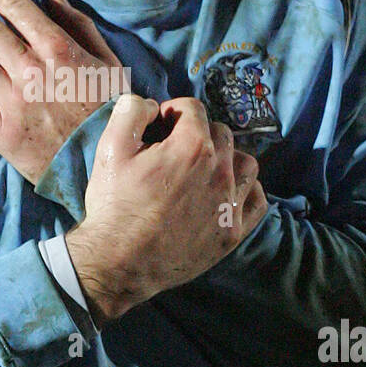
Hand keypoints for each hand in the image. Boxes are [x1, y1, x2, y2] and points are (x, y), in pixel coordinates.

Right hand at [65, 93, 267, 323]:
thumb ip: (131, 111)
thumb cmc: (114, 205)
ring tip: (204, 169)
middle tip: (175, 149)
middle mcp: (220, 171)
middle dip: (199, 133)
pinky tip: (225, 192)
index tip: (159, 127)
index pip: (194, 109)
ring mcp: (230, 204)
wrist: (119, 262)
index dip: (173, 112)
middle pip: (221, 133)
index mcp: (192, 146)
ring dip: (227, 158)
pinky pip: (256, 199)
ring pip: (245, 163)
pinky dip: (245, 190)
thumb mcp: (109, 148)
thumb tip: (150, 104)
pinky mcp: (233, 232)